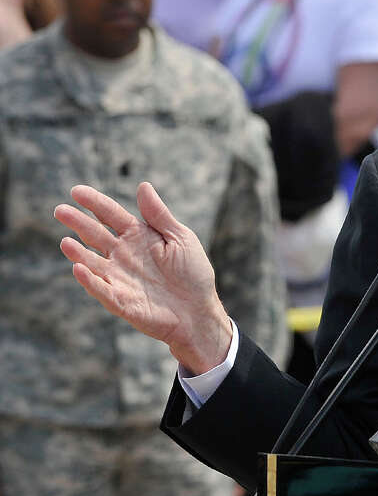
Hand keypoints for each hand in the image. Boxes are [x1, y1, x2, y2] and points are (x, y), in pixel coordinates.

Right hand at [54, 182, 231, 374]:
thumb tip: (143, 185)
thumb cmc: (192, 272)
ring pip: (93, 262)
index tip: (76, 191)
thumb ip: (159, 215)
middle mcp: (123, 255)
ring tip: (66, 242)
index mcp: (138, 236)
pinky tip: (79, 268)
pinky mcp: (120, 301)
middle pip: (96, 235)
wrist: (199, 310)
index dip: (94, 203)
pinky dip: (90, 280)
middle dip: (78, 223)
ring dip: (78, 253)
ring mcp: (119, 278)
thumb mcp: (180, 238)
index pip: (111, 215)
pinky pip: (102, 290)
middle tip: (60, 210)